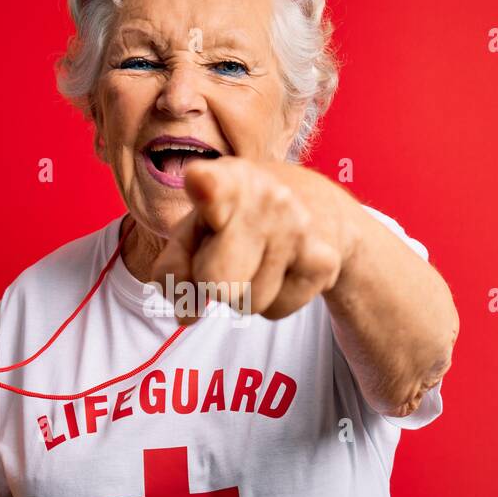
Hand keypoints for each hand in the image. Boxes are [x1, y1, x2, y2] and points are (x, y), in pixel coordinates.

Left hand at [150, 157, 356, 323]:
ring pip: (246, 304)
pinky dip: (273, 300)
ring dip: (245, 292)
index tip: (200, 181)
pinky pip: (275, 310)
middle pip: (216, 281)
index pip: (216, 186)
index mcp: (228, 181)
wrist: (322, 209)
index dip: (207, 187)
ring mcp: (299, 231)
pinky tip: (283, 268)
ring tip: (258, 258)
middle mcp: (269, 200)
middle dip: (211, 282)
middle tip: (226, 254)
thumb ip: (174, 265)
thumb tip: (186, 315)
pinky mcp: (322, 263)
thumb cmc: (240, 219)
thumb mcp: (198, 227)